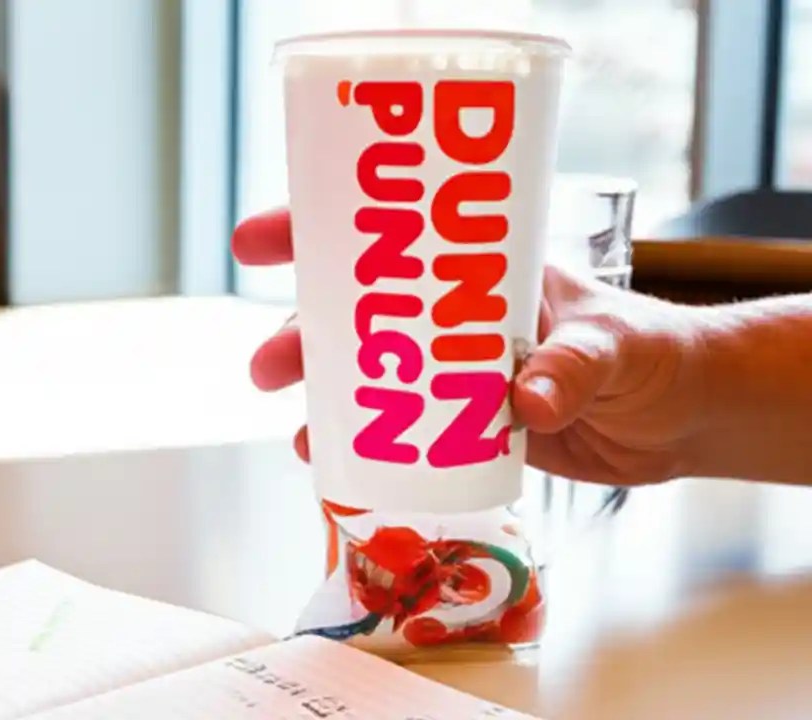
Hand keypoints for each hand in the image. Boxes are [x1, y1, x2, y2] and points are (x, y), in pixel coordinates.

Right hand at [233, 208, 709, 485]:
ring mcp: (455, 372)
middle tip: (269, 367)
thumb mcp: (618, 345)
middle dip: (304, 332)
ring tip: (299, 430)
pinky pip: (401, 432)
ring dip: (326, 396)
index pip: (390, 232)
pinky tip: (337, 464)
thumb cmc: (656, 352)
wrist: (683, 419)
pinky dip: (365, 447)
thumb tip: (528, 400)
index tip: (259, 242)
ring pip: (371, 374)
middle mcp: (454, 315)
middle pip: (360, 311)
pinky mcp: (466, 426)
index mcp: (479, 269)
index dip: (317, 228)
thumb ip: (575, 365)